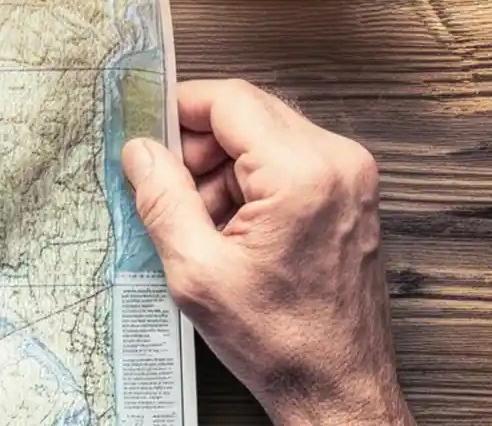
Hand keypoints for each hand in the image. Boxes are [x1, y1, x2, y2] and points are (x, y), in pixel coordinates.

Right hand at [123, 80, 412, 425]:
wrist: (338, 389)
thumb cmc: (283, 343)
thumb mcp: (197, 272)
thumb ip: (162, 199)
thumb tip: (141, 152)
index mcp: (303, 175)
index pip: (231, 100)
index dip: (180, 110)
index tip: (148, 130)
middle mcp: (338, 165)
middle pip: (249, 113)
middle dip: (199, 144)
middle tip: (166, 185)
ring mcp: (350, 179)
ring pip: (264, 138)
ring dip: (222, 168)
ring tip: (200, 222)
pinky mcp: (350, 196)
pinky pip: (286, 163)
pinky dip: (249, 185)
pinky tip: (229, 230)